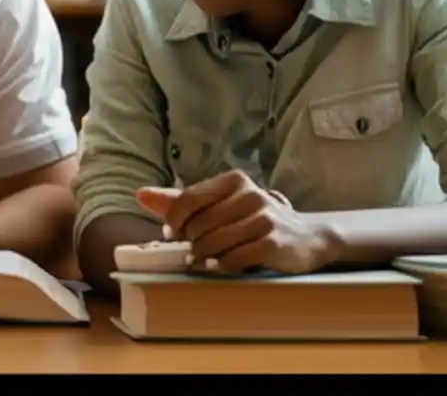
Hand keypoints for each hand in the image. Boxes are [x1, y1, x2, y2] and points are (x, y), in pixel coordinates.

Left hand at [137, 171, 335, 274]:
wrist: (306, 236)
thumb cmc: (253, 220)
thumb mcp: (219, 205)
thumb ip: (180, 201)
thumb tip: (140, 194)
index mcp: (233, 180)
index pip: (187, 200)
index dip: (174, 221)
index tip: (173, 234)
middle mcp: (251, 194)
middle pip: (200, 224)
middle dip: (190, 242)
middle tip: (192, 251)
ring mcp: (265, 218)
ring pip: (215, 241)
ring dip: (203, 256)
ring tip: (202, 261)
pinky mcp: (275, 242)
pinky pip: (236, 258)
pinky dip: (222, 266)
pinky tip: (220, 266)